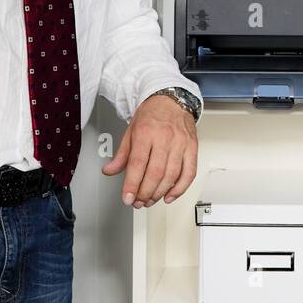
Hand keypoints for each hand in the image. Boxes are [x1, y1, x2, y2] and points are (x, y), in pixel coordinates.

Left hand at [103, 94, 198, 208]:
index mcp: (146, 132)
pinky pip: (189, 173)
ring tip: (150, 200)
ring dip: (160, 193)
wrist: (172, 100)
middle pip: (155, 173)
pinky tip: (170, 195)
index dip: (132, 185)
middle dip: (145, 193)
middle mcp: (165, 138)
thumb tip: (109, 170)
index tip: (127, 198)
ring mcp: (181, 143)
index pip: (138, 164)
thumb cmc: (152, 115)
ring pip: (172, 175)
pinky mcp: (192, 148)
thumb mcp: (131, 131)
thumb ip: (121, 154)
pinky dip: (180, 188)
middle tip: (138, 202)